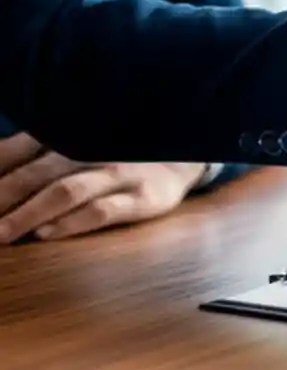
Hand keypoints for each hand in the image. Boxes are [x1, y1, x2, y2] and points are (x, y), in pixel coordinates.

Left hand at [0, 133, 206, 243]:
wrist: (184, 156)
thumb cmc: (115, 155)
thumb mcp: (74, 143)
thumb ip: (31, 153)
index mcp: (67, 134)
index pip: (13, 152)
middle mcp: (90, 150)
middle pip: (33, 175)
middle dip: (0, 198)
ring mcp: (117, 173)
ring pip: (65, 191)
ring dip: (27, 214)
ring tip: (2, 235)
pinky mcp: (143, 197)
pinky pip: (103, 210)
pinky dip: (72, 223)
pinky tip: (47, 234)